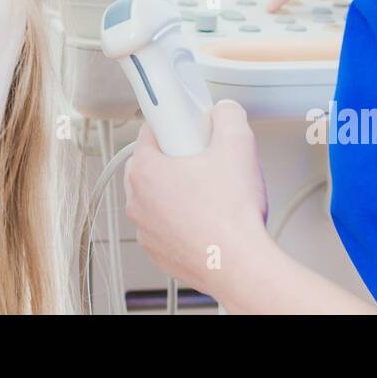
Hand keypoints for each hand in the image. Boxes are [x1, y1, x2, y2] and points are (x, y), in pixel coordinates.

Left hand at [123, 100, 268, 297]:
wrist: (239, 265)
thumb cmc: (231, 216)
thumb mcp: (237, 144)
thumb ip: (228, 115)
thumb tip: (225, 111)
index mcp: (145, 170)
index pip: (149, 130)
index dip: (174, 123)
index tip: (188, 127)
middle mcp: (137, 200)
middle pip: (151, 163)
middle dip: (176, 157)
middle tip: (204, 160)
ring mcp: (146, 229)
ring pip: (158, 196)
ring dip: (179, 191)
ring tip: (211, 193)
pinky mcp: (159, 251)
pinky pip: (165, 225)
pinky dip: (182, 220)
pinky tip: (208, 219)